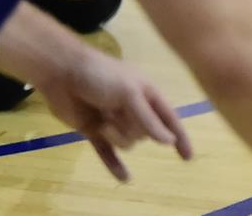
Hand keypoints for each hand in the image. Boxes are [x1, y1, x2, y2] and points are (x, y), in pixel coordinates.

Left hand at [38, 49, 191, 182]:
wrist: (63, 73)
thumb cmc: (101, 75)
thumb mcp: (130, 93)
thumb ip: (149, 118)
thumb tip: (169, 141)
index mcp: (148, 95)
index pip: (169, 119)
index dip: (180, 137)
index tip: (188, 157)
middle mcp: (133, 109)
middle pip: (145, 134)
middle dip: (134, 129)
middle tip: (116, 114)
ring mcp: (113, 121)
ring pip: (127, 143)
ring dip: (116, 137)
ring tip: (103, 123)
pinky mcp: (94, 131)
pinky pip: (108, 152)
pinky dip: (115, 165)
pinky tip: (126, 178)